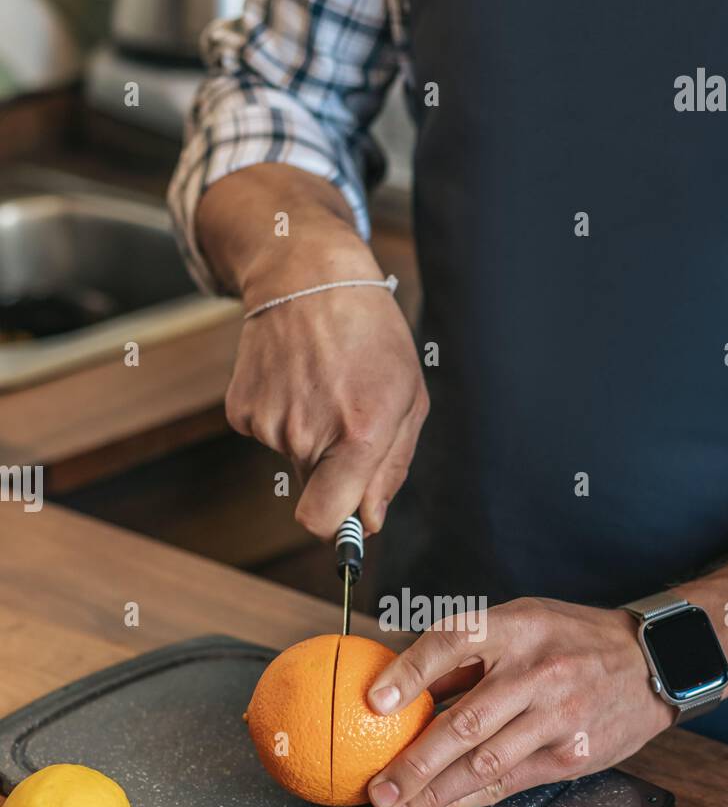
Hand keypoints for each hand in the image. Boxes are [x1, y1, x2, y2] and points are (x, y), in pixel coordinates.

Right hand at [226, 254, 427, 538]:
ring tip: (322, 384)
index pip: (324, 521)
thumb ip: (392, 469)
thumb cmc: (371, 337)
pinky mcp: (240, 409)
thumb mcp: (409, 399)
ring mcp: (268, 421)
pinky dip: (280, 414)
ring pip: (292, 460)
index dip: (335, 530)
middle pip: (315, 491)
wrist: (308, 275)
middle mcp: (307, 433)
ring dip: (309, 434)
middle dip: (333, 470)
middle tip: (345, 415)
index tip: (346, 522)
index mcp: (359, 434)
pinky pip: (266, 436)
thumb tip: (371, 522)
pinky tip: (295, 377)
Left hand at [365, 598, 672, 806]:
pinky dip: (469, 799)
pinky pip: (510, 781)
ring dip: (434, 793)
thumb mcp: (522, 622)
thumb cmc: (572, 641)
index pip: (452, 644)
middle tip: (375, 788)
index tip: (373, 702)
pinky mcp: (571, 753)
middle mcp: (537, 671)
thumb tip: (398, 684)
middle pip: (465, 722)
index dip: (409, 674)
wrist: (653, 662)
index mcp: (516, 627)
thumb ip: (466, 654)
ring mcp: (557, 716)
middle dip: (413, 762)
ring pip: (485, 762)